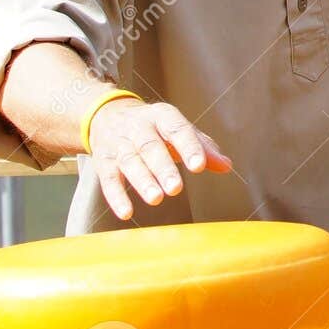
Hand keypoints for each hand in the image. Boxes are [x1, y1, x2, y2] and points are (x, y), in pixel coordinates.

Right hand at [84, 96, 232, 220]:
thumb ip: (203, 147)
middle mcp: (139, 127)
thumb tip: (226, 166)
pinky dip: (116, 196)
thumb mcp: (178, 129)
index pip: (177, 129)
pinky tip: (126, 212)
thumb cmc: (154, 128)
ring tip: (156, 199)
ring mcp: (119, 143)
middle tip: (176, 188)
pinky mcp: (103, 160)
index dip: (188, 147)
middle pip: (151, 146)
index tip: (198, 166)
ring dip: (142, 181)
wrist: (107, 115)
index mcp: (162, 116)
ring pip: (130, 161)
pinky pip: (108, 178)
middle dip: (163, 168)